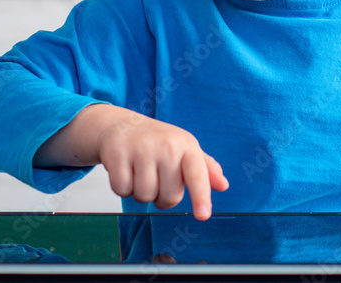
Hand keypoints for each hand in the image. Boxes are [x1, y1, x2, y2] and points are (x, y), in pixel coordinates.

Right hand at [96, 111, 228, 219]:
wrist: (122, 125)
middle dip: (161, 196)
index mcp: (186, 146)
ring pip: (144, 196)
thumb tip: (223, 185)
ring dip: (140, 192)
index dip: (201, 196)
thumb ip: (205, 169)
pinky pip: (122, 190)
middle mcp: (166, 146)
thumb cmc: (157, 142)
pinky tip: (125, 170)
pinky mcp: (117, 154)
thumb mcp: (184, 149)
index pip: (197, 174)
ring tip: (139, 172)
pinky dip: (122, 187)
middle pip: (168, 196)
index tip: (203, 215)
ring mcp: (141, 148)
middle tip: (156, 176)